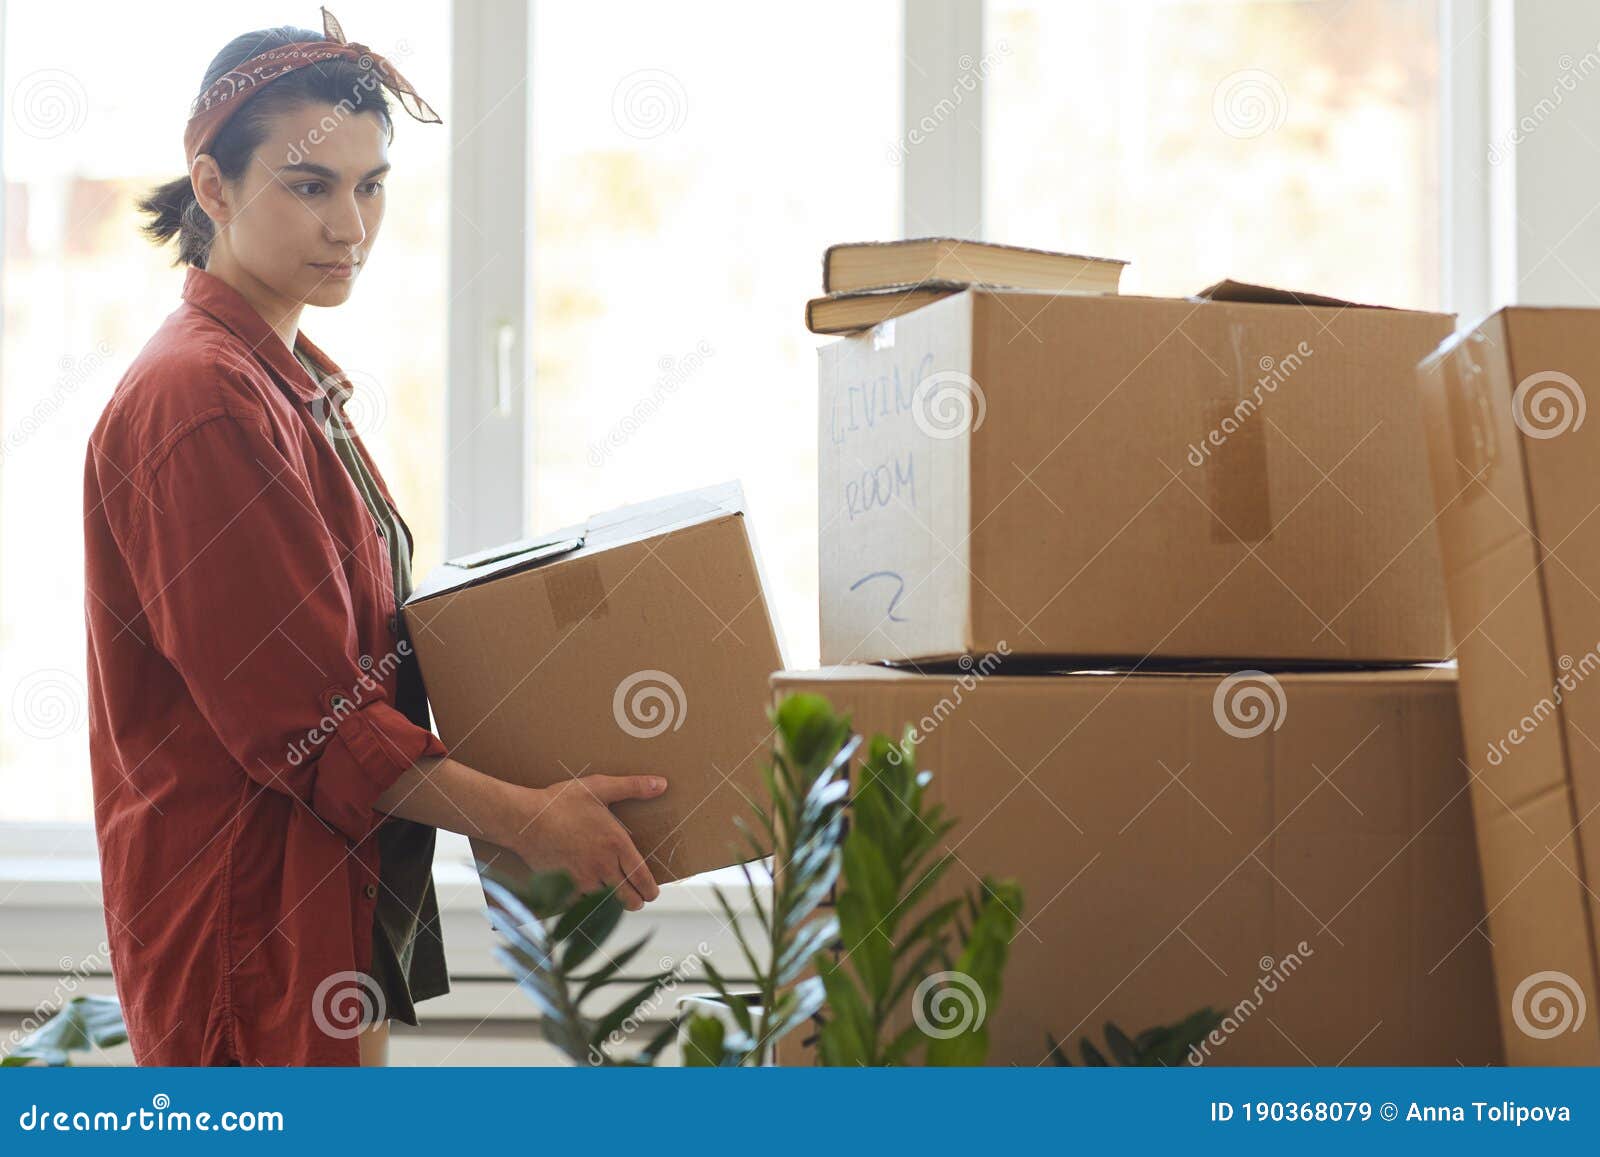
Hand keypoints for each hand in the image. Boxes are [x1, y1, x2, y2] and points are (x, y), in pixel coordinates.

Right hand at [500, 775, 666, 909]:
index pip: (643, 878)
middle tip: (637, 898)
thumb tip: (662, 784)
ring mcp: (582, 880)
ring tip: (616, 898)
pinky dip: (589, 906)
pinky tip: (590, 898)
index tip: (652, 893)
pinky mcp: (563, 888)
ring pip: (607, 905)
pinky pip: (582, 907)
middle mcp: (603, 866)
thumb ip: (633, 786)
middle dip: (637, 901)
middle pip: (629, 900)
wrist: (524, 820)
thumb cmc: (561, 802)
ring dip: (613, 904)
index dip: (651, 891)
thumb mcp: (599, 787)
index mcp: (616, 844)